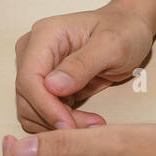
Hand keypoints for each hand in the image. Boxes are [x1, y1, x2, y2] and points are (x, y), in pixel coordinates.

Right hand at [14, 4, 154, 132]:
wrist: (129, 29)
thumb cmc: (124, 30)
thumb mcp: (112, 45)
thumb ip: (83, 64)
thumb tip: (52, 86)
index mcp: (45, 35)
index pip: (29, 78)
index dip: (45, 106)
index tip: (69, 125)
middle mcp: (33, 52)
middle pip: (26, 98)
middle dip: (55, 119)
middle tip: (90, 126)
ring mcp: (36, 69)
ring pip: (30, 110)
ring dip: (57, 125)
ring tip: (92, 123)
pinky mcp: (43, 85)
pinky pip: (40, 113)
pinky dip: (59, 124)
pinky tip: (85, 121)